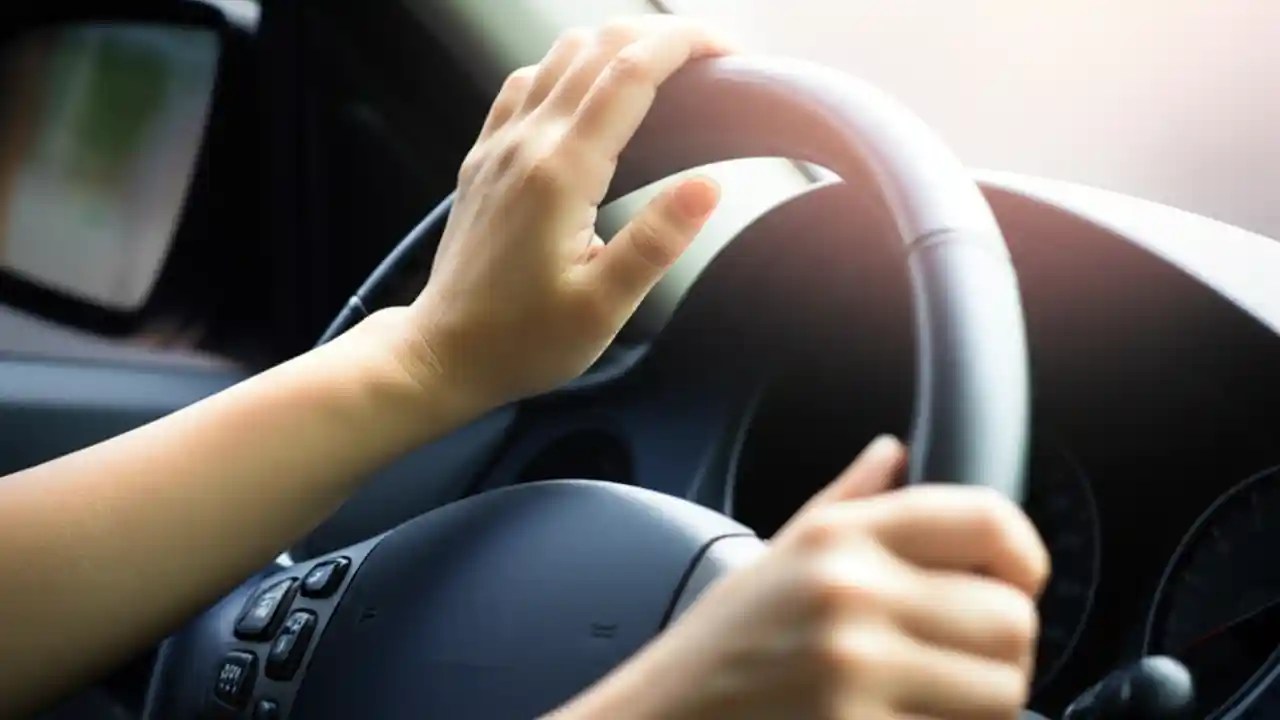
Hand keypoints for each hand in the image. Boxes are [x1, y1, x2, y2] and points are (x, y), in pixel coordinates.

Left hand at [379, 17, 734, 410]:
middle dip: (659, 36)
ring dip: (614, 45)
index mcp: (560, 173)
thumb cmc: (523, 340)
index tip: (728, 50)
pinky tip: (590, 92)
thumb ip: (656, 242)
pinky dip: (569, 67)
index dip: (684, 45)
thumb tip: (708, 186)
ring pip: (558, 55)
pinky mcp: (484, 158)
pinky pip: (526, 84)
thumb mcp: (603, 307)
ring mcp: (498, 146)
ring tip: (661, 68)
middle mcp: (525, 144)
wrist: (443, 353)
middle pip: (596, 47)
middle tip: (708, 58)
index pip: (630, 74)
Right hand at [561, 437, 1050, 718]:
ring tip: (926, 698)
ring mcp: (857, 671)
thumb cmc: (721, 648)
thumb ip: (847, 499)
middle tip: (959, 660)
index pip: (986, 520)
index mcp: (837, 538)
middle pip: (1012, 619)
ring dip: (981, 703)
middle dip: (1001, 648)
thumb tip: (895, 452)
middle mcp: (851, 594)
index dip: (1025, 555)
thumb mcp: (777, 554)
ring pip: (1003, 693)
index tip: (1019, 581)